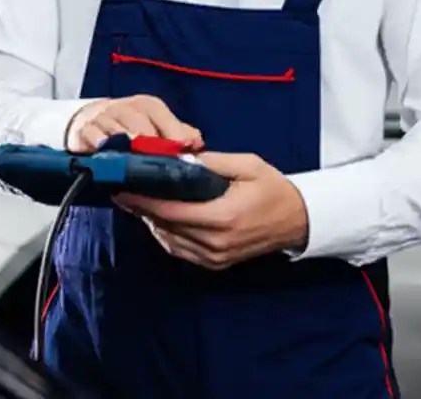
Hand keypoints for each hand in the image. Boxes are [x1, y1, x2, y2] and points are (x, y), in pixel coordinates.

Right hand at [64, 95, 202, 153]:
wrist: (95, 120)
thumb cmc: (134, 127)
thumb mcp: (159, 127)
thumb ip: (180, 134)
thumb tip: (197, 143)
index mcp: (147, 105)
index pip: (159, 113)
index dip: (171, 132)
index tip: (180, 150)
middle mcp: (125, 107)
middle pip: (137, 120)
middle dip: (148, 141)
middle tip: (158, 160)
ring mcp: (104, 117)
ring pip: (115, 127)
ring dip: (125, 143)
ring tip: (134, 159)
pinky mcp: (86, 129)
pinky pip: (92, 133)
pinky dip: (99, 141)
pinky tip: (106, 151)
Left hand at [112, 152, 308, 270]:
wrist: (298, 221)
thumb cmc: (273, 189)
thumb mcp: (247, 165)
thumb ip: (210, 162)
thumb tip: (177, 157)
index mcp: (223, 217)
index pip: (170, 211)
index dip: (142, 201)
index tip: (122, 188)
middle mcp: (216, 242)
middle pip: (165, 226)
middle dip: (141, 208)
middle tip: (124, 190)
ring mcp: (215, 257)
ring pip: (168, 240)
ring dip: (151, 221)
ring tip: (139, 201)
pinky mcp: (215, 264)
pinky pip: (180, 250)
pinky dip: (166, 234)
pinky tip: (159, 218)